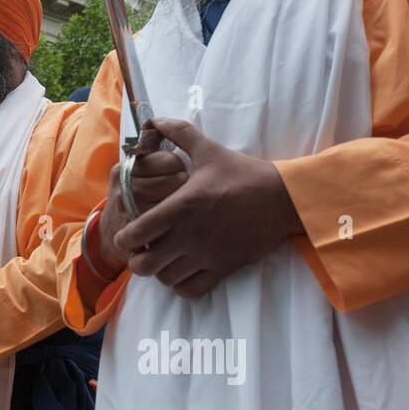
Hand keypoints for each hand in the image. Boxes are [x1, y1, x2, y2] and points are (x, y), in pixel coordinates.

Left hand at [112, 117, 303, 297]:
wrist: (283, 198)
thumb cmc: (243, 173)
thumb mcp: (208, 150)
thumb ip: (178, 134)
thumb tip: (155, 118)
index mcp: (180, 206)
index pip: (136, 233)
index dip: (126, 236)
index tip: (130, 231)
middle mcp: (189, 235)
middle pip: (145, 265)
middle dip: (137, 259)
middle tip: (143, 249)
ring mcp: (206, 255)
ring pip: (166, 279)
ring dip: (159, 271)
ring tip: (164, 258)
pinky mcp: (223, 268)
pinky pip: (190, 291)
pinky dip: (181, 285)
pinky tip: (183, 269)